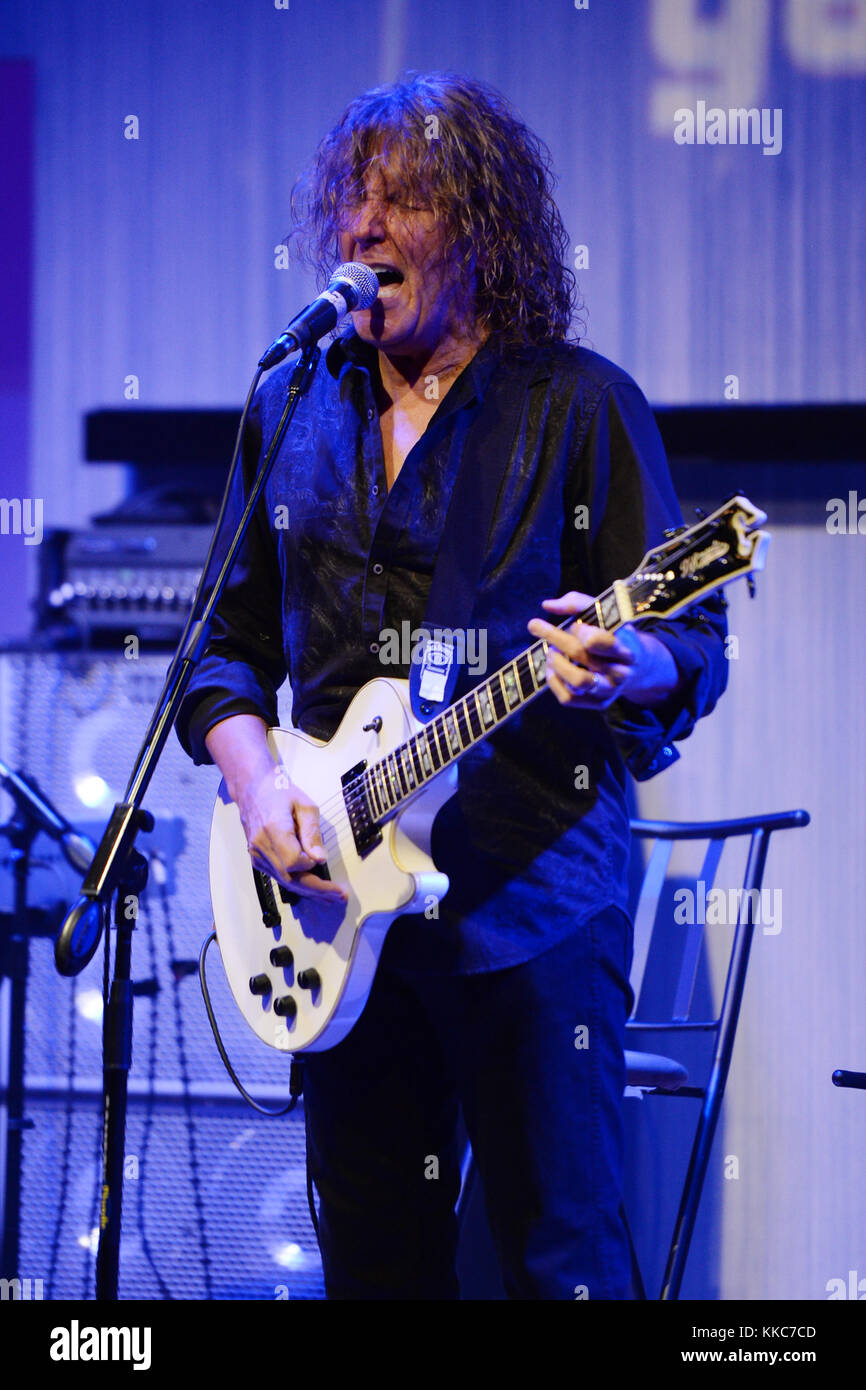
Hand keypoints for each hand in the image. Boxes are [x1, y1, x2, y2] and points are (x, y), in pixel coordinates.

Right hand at [237, 765, 347, 902]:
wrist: (252, 788)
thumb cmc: (280, 792)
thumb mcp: (304, 805)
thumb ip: (312, 833)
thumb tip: (320, 859)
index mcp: (273, 829)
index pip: (293, 861)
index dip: (310, 865)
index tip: (322, 859)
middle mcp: (261, 846)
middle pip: (290, 878)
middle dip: (317, 889)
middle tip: (340, 896)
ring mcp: (257, 855)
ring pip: (285, 882)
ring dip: (310, 891)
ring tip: (332, 897)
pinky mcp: (257, 860)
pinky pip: (279, 877)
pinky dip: (298, 885)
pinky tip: (315, 888)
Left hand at [527, 590, 679, 709]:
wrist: (637, 666)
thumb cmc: (613, 633)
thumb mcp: (604, 614)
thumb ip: (577, 603)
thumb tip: (547, 605)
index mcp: (626, 646)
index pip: (601, 640)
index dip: (581, 631)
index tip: (572, 623)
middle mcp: (622, 672)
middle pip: (581, 655)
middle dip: (554, 637)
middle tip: (536, 626)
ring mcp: (610, 690)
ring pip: (576, 682)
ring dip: (556, 663)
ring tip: (550, 651)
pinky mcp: (599, 703)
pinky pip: (568, 698)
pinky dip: (554, 681)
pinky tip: (552, 668)